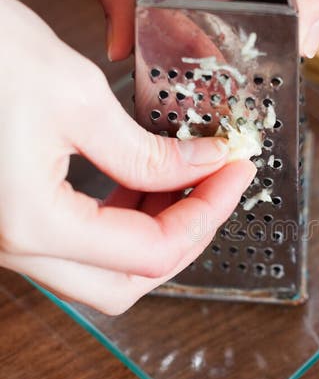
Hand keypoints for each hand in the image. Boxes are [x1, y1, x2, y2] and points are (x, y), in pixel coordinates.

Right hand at [0, 0, 255, 312]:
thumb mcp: (75, 94)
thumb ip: (145, 150)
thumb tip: (204, 165)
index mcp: (32, 224)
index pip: (152, 253)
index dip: (208, 214)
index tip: (235, 172)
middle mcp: (10, 246)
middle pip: (124, 284)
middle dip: (183, 238)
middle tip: (215, 188)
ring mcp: (3, 237)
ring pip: (97, 270)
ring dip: (150, 233)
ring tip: (183, 179)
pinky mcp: (2, 217)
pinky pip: (69, 244)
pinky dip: (114, 223)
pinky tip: (135, 181)